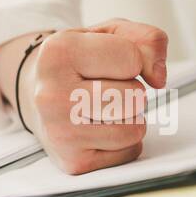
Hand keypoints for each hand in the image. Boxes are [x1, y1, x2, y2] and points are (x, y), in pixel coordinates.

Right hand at [16, 19, 168, 174]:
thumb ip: (147, 40)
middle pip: (135, 96)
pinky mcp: (74, 162)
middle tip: (106, 87)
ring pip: (135, 128)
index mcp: (58, 53)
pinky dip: (125, 141)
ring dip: (130, 117)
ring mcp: (61, 133)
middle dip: (132, 90)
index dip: (133, 59)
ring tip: (104, 107)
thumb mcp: (110, 34)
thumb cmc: (79, 63)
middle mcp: (52, 94)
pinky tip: (100, 129)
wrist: (36, 96)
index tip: (109, 61)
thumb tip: (160, 78)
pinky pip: (130, 151)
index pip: (132, 58)